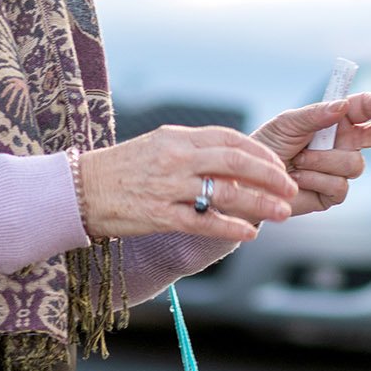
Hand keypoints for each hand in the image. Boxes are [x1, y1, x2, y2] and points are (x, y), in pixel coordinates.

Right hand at [77, 126, 298, 243]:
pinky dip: (231, 228)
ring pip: (226, 193)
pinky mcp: (159, 216)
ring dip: (260, 203)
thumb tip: (235, 157)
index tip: (280, 165)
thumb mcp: (159, 145)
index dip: (261, 154)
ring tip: (281, 212)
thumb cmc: (123, 168)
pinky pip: (204, 223)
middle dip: (271, 176)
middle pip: (236, 163)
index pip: (231, 139)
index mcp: (178, 137)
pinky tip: (249, 233)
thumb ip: (195, 149)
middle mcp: (177, 158)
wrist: (79, 190)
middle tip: (291, 188)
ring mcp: (168, 187)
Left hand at [252, 93, 370, 217]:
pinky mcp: (332, 194)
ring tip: (300, 160)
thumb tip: (343, 106)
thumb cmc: (268, 145)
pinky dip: (317, 180)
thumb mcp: (288, 122)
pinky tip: (299, 178)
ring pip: (355, 164)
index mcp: (336, 121)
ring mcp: (339, 170)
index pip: (363, 109)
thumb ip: (316, 113)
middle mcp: (343, 144)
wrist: (249, 180)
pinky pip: (339, 186)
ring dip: (325, 161)